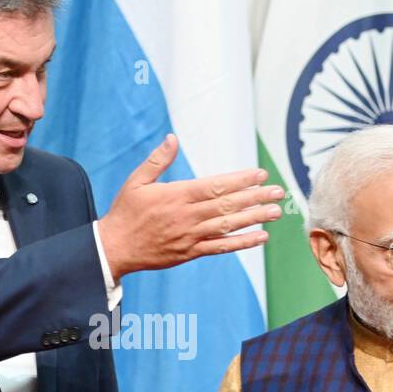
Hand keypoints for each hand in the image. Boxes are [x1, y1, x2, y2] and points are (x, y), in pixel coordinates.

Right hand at [96, 134, 282, 279]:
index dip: (241, 180)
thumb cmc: (125, 212)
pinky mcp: (191, 252)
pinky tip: (260, 237)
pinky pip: (221, 248)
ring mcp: (191, 236)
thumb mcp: (136, 181)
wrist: (114, 248)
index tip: (260, 174)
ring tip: (276, 211)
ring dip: (255, 218)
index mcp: (177, 195)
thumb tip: (172, 138)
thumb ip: (158, 160)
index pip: (216, 186)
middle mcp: (188, 216)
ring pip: (229, 226)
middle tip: (278, 191)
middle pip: (228, 205)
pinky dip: (242, 243)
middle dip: (255, 197)